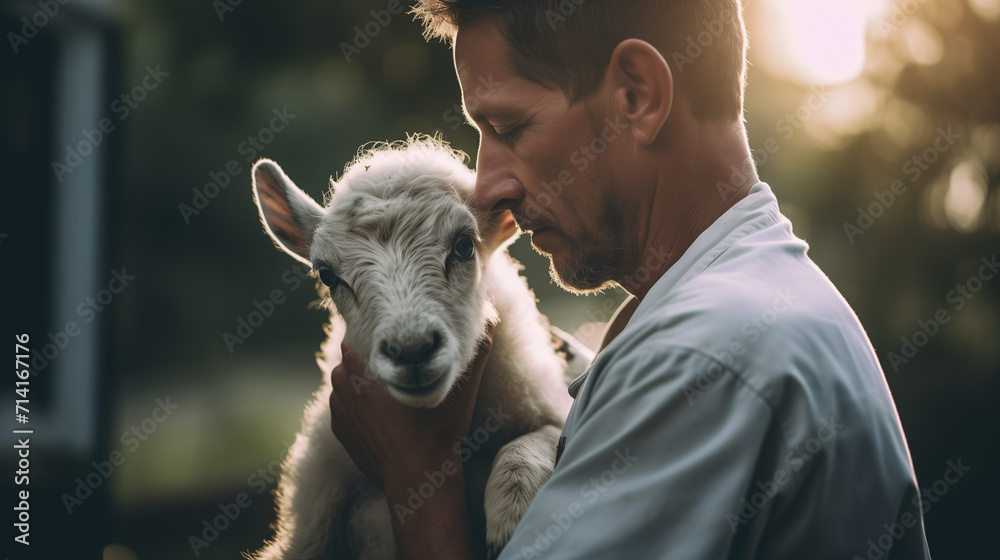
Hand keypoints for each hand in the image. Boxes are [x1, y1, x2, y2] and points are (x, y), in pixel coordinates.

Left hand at [329, 321, 496, 487]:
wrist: (419, 480)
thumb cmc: (437, 435)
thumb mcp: (460, 394)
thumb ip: (474, 358)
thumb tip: (491, 324)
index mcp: (366, 379)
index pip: (350, 345)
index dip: (363, 338)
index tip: (380, 337)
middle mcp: (348, 396)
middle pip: (342, 365)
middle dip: (357, 360)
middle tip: (381, 360)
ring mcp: (343, 418)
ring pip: (338, 388)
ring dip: (351, 383)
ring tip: (374, 384)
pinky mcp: (344, 436)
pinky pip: (340, 411)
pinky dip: (350, 406)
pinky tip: (369, 409)